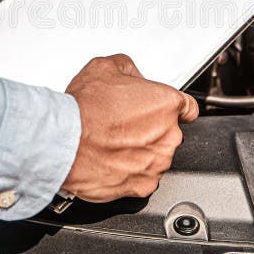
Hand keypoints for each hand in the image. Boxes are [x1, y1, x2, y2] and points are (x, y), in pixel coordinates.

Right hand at [62, 54, 197, 201]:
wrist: (64, 141)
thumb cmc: (84, 109)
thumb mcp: (105, 67)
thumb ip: (128, 69)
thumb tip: (130, 75)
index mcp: (166, 103)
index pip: (188, 107)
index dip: (174, 108)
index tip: (165, 112)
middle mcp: (169, 135)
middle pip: (169, 132)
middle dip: (150, 129)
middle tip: (124, 124)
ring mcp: (157, 163)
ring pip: (156, 157)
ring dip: (141, 152)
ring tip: (114, 143)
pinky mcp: (143, 186)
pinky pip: (143, 178)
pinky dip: (131, 172)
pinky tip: (113, 161)